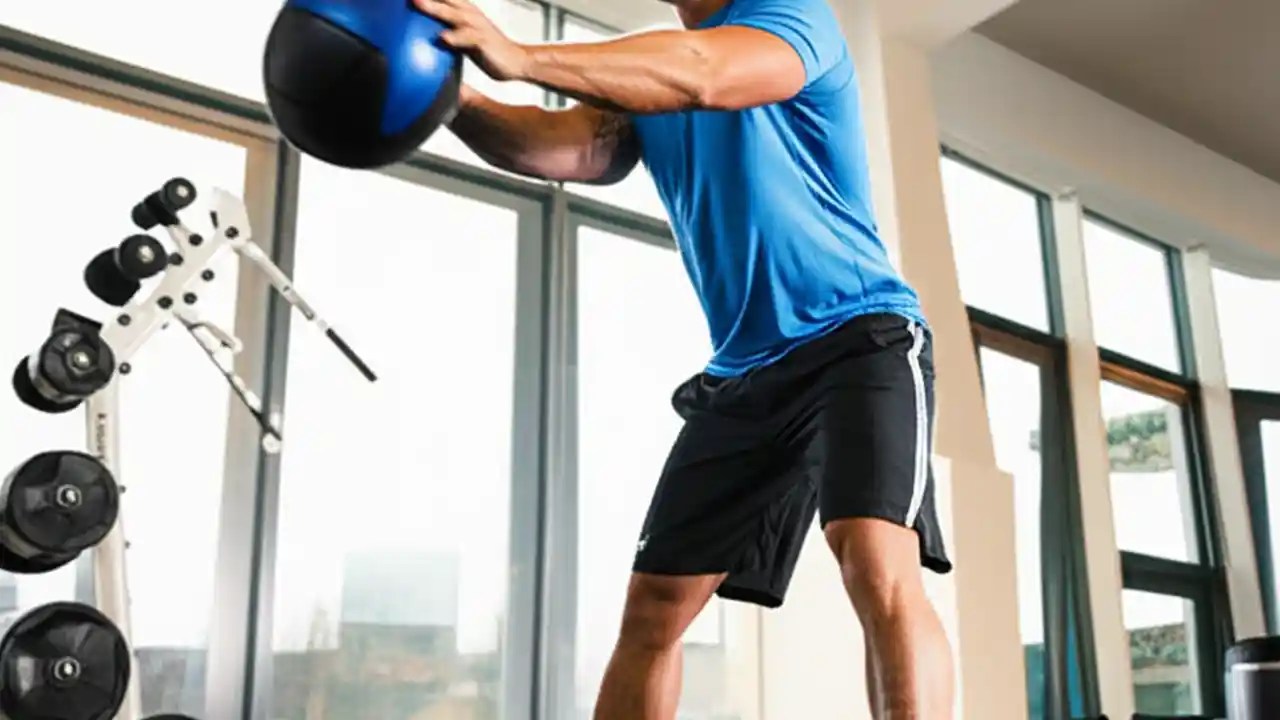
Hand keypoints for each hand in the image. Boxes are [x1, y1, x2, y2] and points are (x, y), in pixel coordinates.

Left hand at [414, 0, 531, 81]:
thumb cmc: (488, 49)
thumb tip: (423, 32)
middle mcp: (469, 14)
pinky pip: (468, 38)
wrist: (517, 61)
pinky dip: (456, 37)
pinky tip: (443, 37)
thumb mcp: (463, 35)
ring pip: (454, 14)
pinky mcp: (484, 42)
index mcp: (463, 10)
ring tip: (418, 3)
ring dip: (436, 7)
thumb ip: (446, 29)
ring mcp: (477, 26)